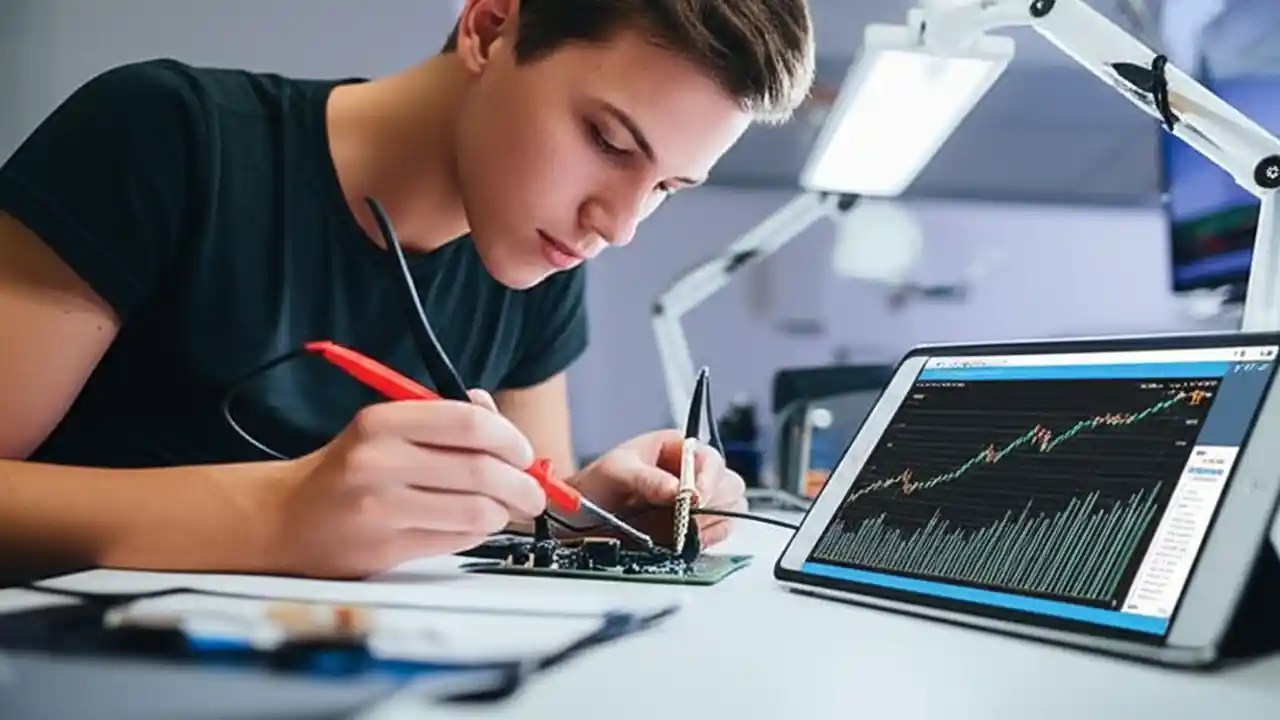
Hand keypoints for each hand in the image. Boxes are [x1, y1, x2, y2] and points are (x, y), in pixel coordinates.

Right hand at [270, 391, 545, 578]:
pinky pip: (456, 540)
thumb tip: (498, 420)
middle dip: (521, 482)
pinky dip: (477, 533)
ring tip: (504, 509)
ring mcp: (380, 508)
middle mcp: (378, 461)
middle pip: (480, 469)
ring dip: (502, 512)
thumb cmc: (346, 470)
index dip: (510, 438)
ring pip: (474, 510)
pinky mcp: (385, 548)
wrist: (285, 518)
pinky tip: (472, 525)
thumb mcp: (385, 429)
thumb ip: (442, 419)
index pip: (468, 422)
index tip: (523, 452)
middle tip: (533, 490)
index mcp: (381, 422)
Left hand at [568, 429, 746, 548]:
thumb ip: (647, 479)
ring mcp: (695, 503)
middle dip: (711, 503)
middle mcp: (693, 474)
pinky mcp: (694, 528)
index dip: (707, 479)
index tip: (694, 499)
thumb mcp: (615, 473)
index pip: (711, 459)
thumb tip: (677, 490)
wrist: (579, 518)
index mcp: (677, 449)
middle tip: (687, 517)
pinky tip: (683, 539)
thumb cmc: (597, 485)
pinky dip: (705, 539)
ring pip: (728, 511)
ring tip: (679, 528)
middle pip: (729, 485)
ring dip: (709, 522)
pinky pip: (716, 533)